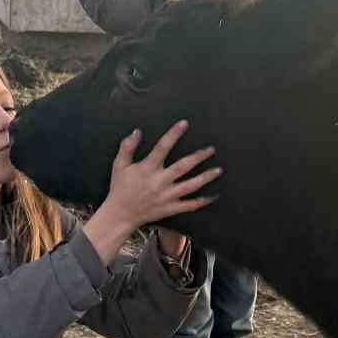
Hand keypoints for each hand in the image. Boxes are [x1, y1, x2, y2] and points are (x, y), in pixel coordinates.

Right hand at [82, 122, 218, 266]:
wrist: (120, 214)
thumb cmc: (120, 188)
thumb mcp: (119, 165)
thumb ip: (127, 147)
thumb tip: (137, 131)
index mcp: (148, 168)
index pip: (162, 147)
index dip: (173, 134)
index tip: (184, 123)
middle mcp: (160, 181)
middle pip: (183, 166)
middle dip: (198, 157)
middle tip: (211, 149)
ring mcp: (167, 196)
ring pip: (190, 186)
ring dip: (206, 177)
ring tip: (218, 170)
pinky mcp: (170, 208)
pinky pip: (189, 205)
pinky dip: (202, 201)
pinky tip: (213, 196)